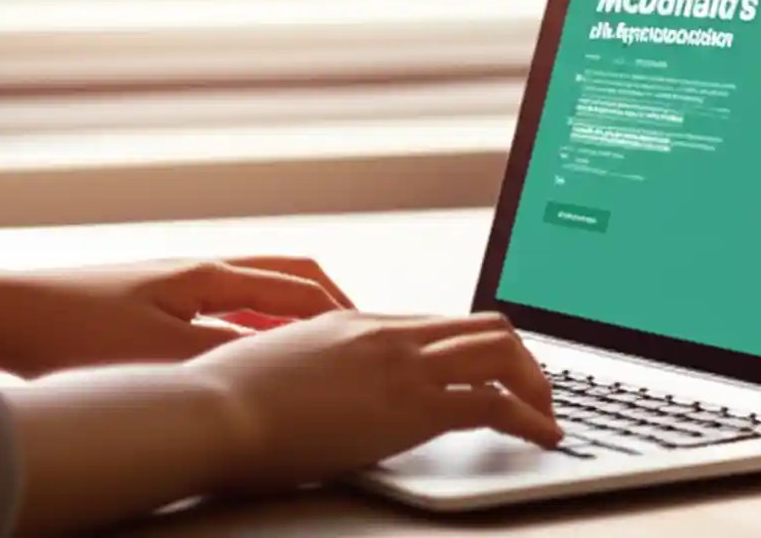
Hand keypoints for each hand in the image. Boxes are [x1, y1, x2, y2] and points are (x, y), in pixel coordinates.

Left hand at [0, 256, 352, 375]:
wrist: (3, 314)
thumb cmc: (75, 331)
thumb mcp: (163, 356)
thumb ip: (229, 359)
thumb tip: (287, 363)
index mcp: (209, 278)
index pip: (299, 288)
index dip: (342, 313)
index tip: (372, 337)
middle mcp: (197, 272)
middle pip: (283, 277)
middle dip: (326, 303)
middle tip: (355, 333)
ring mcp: (173, 286)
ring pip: (252, 294)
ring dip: (288, 317)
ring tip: (310, 349)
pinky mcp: (150, 305)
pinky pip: (223, 310)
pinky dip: (252, 328)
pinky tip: (244, 358)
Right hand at [189, 310, 561, 490]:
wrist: (213, 411)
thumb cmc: (227, 400)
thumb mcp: (277, 369)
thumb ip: (312, 370)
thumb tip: (317, 389)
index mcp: (356, 324)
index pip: (439, 324)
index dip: (475, 349)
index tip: (491, 374)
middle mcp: (387, 333)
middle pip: (482, 326)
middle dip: (521, 359)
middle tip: (534, 393)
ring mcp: (402, 364)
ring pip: (500, 351)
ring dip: (535, 384)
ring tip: (547, 416)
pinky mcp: (411, 406)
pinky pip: (494, 403)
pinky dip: (530, 419)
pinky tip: (543, 436)